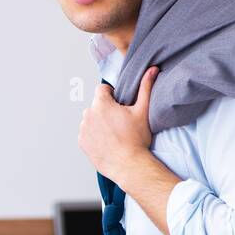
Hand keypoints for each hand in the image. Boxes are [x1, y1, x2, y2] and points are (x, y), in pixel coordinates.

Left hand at [78, 65, 158, 182]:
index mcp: (101, 104)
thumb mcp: (143, 111)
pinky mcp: (81, 142)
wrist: (129, 165)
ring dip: (98, 122)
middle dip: (105, 110)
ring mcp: (83, 129)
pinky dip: (93, 135)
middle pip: (96, 105)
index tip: (120, 105)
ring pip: (90, 119)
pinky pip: (86, 133)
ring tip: (113, 134)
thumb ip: (145, 87)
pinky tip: (107, 142)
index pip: (102, 89)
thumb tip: (152, 69)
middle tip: (119, 122)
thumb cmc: (136, 139)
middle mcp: (88, 114)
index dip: (112, 95)